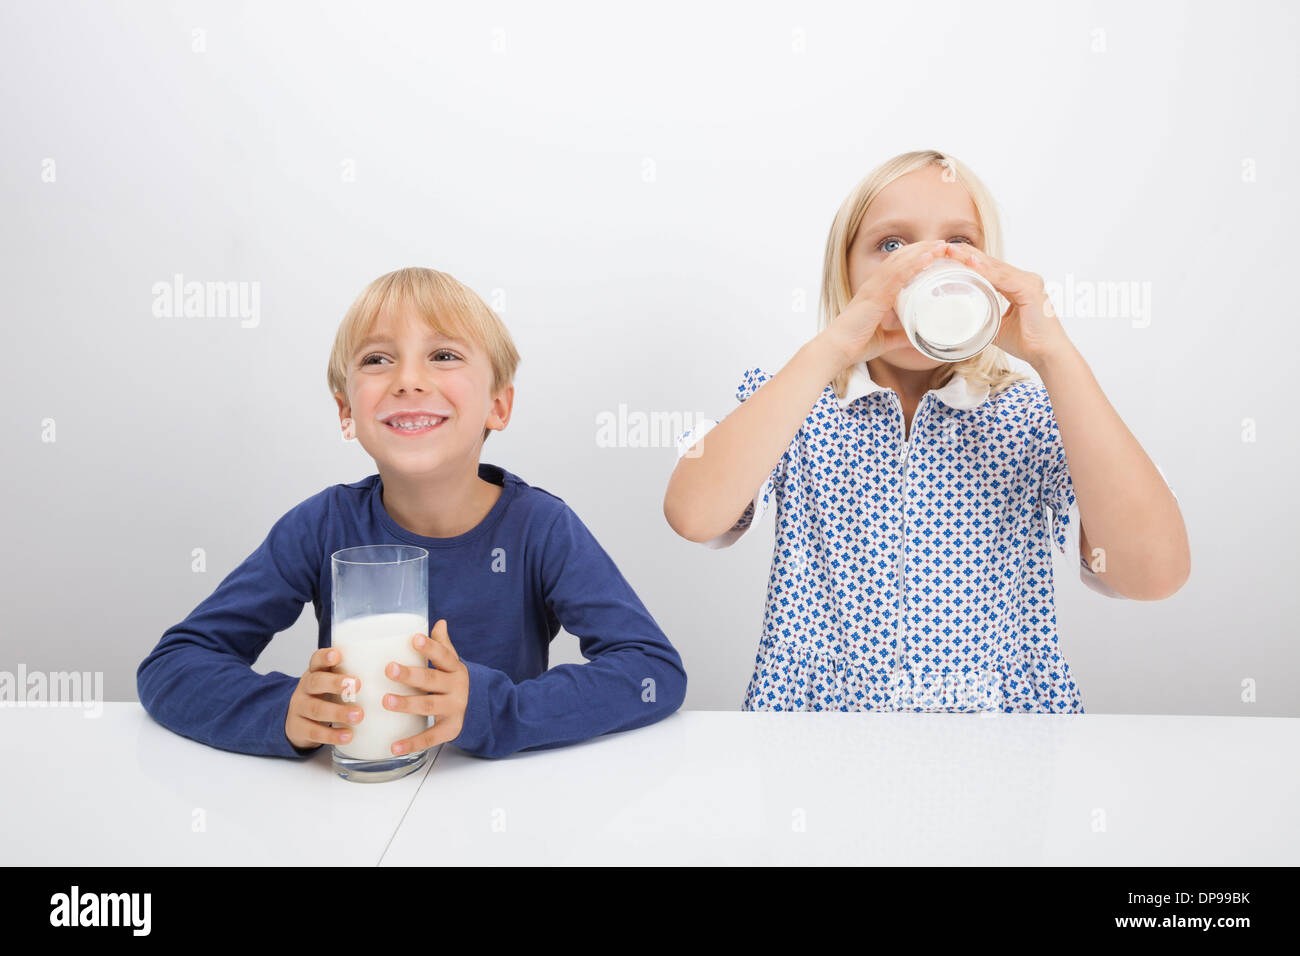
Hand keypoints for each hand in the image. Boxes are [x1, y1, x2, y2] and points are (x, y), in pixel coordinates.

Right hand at [285, 647, 362, 751]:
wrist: (297, 721)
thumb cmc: (324, 697)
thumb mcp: (332, 682)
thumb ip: (351, 674)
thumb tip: (390, 668)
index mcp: (315, 673)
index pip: (316, 660)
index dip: (325, 657)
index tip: (338, 655)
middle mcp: (305, 688)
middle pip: (315, 682)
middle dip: (335, 683)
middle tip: (356, 685)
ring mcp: (300, 708)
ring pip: (316, 709)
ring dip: (338, 712)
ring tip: (359, 715)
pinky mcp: (300, 728)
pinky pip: (314, 732)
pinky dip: (332, 735)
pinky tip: (347, 736)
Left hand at [382, 619, 468, 755]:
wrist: (485, 710)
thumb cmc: (457, 682)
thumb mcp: (454, 664)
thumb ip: (444, 645)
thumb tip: (439, 622)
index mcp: (455, 669)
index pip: (443, 655)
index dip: (430, 647)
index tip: (414, 638)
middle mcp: (457, 688)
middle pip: (432, 680)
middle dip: (410, 675)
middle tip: (389, 669)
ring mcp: (454, 709)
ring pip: (429, 706)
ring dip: (406, 704)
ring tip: (385, 700)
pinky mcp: (451, 730)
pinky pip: (430, 737)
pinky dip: (411, 743)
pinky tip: (394, 746)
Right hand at [821, 238, 955, 370]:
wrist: (838, 349)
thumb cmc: (856, 345)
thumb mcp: (886, 340)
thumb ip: (901, 337)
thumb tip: (918, 339)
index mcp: (875, 292)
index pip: (896, 265)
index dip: (915, 256)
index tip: (934, 253)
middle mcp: (874, 285)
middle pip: (900, 257)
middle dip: (922, 248)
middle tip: (943, 244)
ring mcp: (873, 288)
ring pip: (901, 262)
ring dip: (922, 251)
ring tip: (941, 245)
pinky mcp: (875, 296)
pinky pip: (897, 275)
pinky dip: (914, 264)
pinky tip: (928, 257)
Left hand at [942, 243, 1071, 368]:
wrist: (1047, 355)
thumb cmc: (1026, 342)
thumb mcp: (997, 326)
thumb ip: (983, 317)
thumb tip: (960, 320)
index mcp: (1018, 285)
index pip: (990, 269)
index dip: (969, 260)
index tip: (947, 255)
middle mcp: (1025, 279)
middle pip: (991, 264)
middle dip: (967, 254)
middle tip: (944, 247)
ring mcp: (1029, 282)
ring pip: (996, 268)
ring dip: (973, 259)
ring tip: (952, 251)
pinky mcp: (1030, 290)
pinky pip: (1004, 279)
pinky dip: (987, 272)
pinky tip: (971, 264)